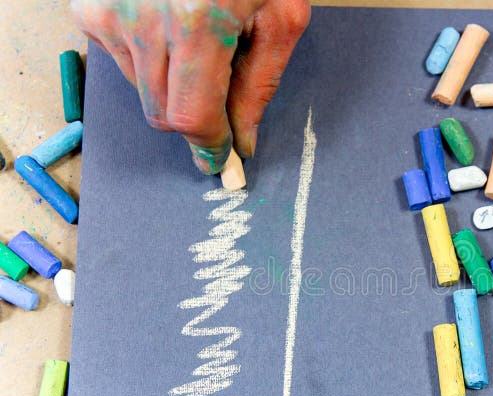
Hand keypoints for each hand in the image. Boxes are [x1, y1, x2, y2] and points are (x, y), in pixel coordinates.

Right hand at [71, 0, 310, 173]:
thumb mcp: (281, 16)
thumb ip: (259, 85)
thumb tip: (242, 141)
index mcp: (197, 21)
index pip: (190, 117)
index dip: (210, 146)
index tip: (221, 161)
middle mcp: (142, 17)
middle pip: (163, 113)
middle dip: (197, 115)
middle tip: (222, 88)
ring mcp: (108, 10)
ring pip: (142, 91)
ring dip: (174, 82)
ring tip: (198, 35)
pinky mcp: (89, 5)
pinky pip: (121, 61)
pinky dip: (149, 56)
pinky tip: (170, 22)